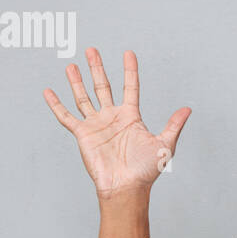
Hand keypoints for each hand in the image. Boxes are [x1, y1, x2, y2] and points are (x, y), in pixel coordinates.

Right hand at [43, 47, 190, 199]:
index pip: (130, 87)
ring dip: (77, 81)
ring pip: (84, 97)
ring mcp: (96, 125)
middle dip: (97, 68)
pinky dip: (56, 104)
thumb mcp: (164, 144)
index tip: (128, 53)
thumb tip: (188, 108)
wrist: (126, 187)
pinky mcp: (82, 135)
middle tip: (91, 50)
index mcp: (131, 117)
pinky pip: (66, 117)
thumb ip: (173, 125)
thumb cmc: (146, 170)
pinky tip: (48, 91)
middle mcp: (112, 118)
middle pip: (103, 86)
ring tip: (71, 65)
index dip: (129, 70)